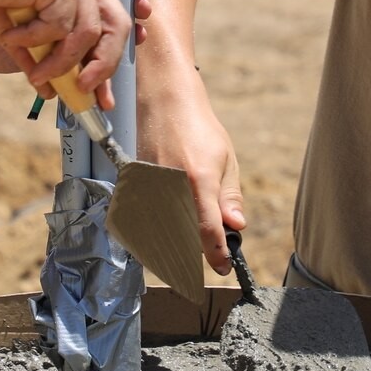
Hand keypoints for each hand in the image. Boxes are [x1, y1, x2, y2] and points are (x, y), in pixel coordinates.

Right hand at [0, 0, 153, 78]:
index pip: (108, 24)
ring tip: (38, 75)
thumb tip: (50, 91)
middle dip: (105, 66)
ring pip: (89, 34)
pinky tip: (10, 34)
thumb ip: (37, 56)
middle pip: (117, 27)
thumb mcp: (15, 33)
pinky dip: (33, 40)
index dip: (109, 58)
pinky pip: (60, 27)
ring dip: (62, 63)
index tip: (104, 95)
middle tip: (85, 92)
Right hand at [137, 94, 244, 272]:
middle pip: (183, 238)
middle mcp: (171, 186)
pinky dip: (159, 230)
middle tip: (212, 250)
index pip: (208, 231)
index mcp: (199, 180)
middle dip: (199, 250)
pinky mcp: (134, 186)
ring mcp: (149, 186)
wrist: (166, 103)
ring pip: (162, 233)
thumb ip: (230, 197)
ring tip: (192, 236)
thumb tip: (237, 226)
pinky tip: (171, 227)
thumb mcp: (226, 160)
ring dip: (178, 243)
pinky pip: (145, 220)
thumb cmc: (200, 129)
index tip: (224, 267)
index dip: (217, 255)